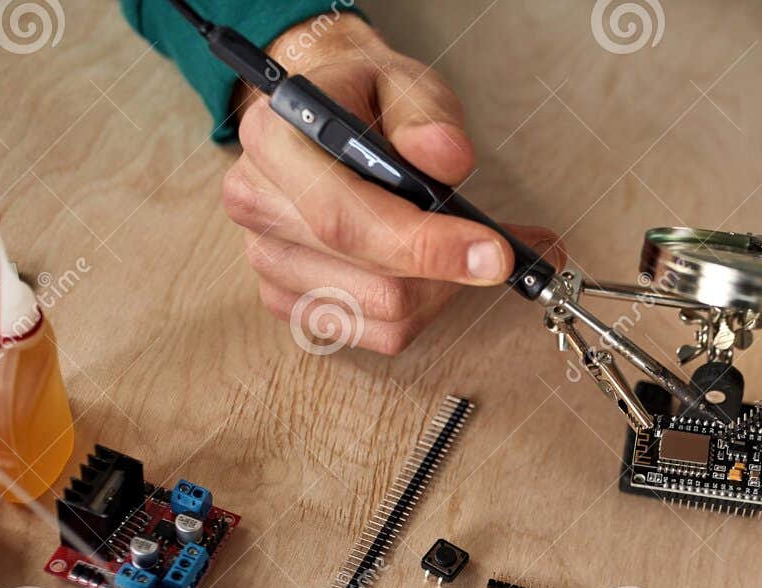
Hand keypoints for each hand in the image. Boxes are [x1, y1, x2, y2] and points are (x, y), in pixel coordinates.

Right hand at [221, 17, 561, 354]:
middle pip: (373, 278)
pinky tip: (440, 272)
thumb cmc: (363, 98)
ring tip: (473, 249)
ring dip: (443, 288)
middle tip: (505, 248)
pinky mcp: (288, 299)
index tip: (495, 253)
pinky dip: (426, 309)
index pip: (347, 219)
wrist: (320, 113)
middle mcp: (257, 204)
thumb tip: (448, 159)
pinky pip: (380, 333)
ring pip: (386, 313)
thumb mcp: (403, 80)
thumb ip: (428, 115)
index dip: (425, 245)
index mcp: (274, 141)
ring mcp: (267, 260)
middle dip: (450, 268)